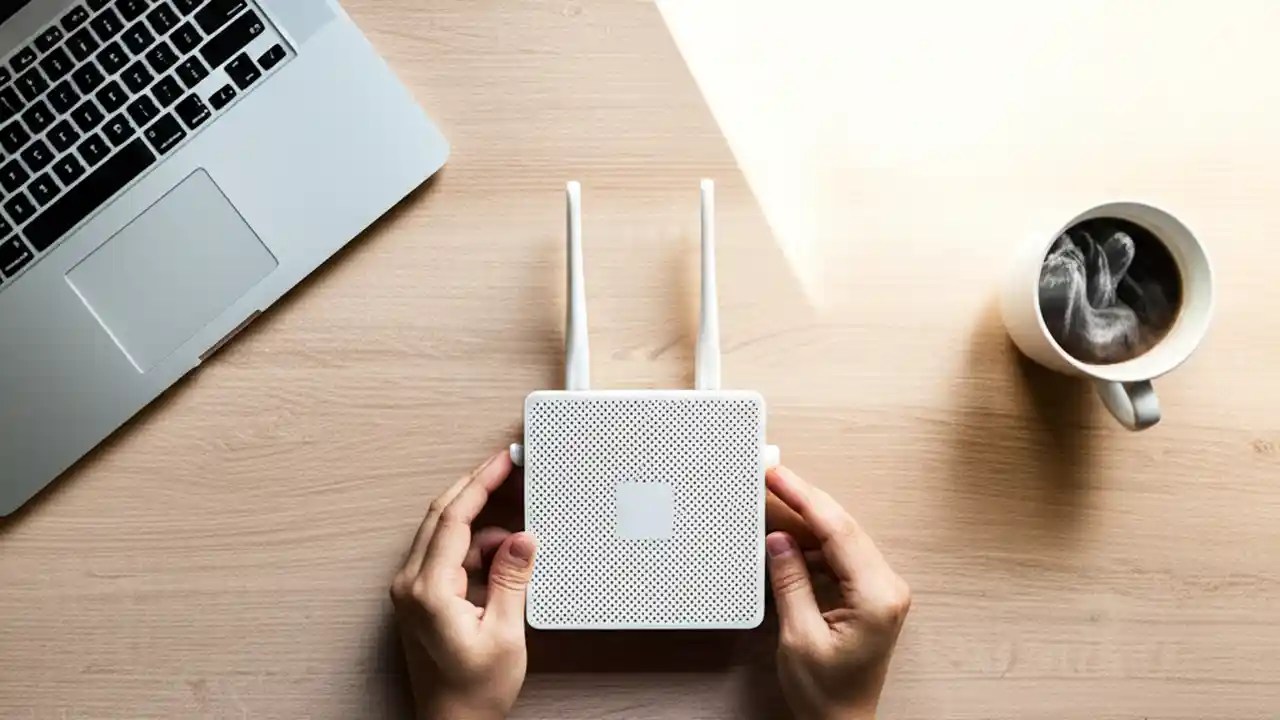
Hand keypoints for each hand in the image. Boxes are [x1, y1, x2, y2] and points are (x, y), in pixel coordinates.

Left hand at [390, 450, 536, 719]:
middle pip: (441, 516)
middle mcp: (410, 585)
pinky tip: (499, 563)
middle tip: (506, 468)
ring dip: (479, 526)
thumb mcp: (504, 632)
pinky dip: (473, 549)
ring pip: (443, 534)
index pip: (453, 518)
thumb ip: (512, 579)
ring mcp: (410, 590)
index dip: (480, 483)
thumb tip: (522, 537)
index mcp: (428, 590)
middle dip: (475, 488)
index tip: (501, 461)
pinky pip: (445, 555)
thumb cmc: (472, 692)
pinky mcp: (418, 597)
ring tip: (515, 547)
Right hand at [764, 466, 910, 719]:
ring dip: (807, 523)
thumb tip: (780, 539)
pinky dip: (814, 545)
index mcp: (877, 596)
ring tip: (773, 505)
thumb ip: (790, 582)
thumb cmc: (827, 694)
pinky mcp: (870, 596)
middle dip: (805, 501)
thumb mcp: (799, 636)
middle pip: (843, 528)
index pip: (838, 531)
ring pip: (841, 539)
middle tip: (772, 478)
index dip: (804, 497)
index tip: (779, 476)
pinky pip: (840, 557)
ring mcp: (881, 591)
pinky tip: (790, 540)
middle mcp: (887, 588)